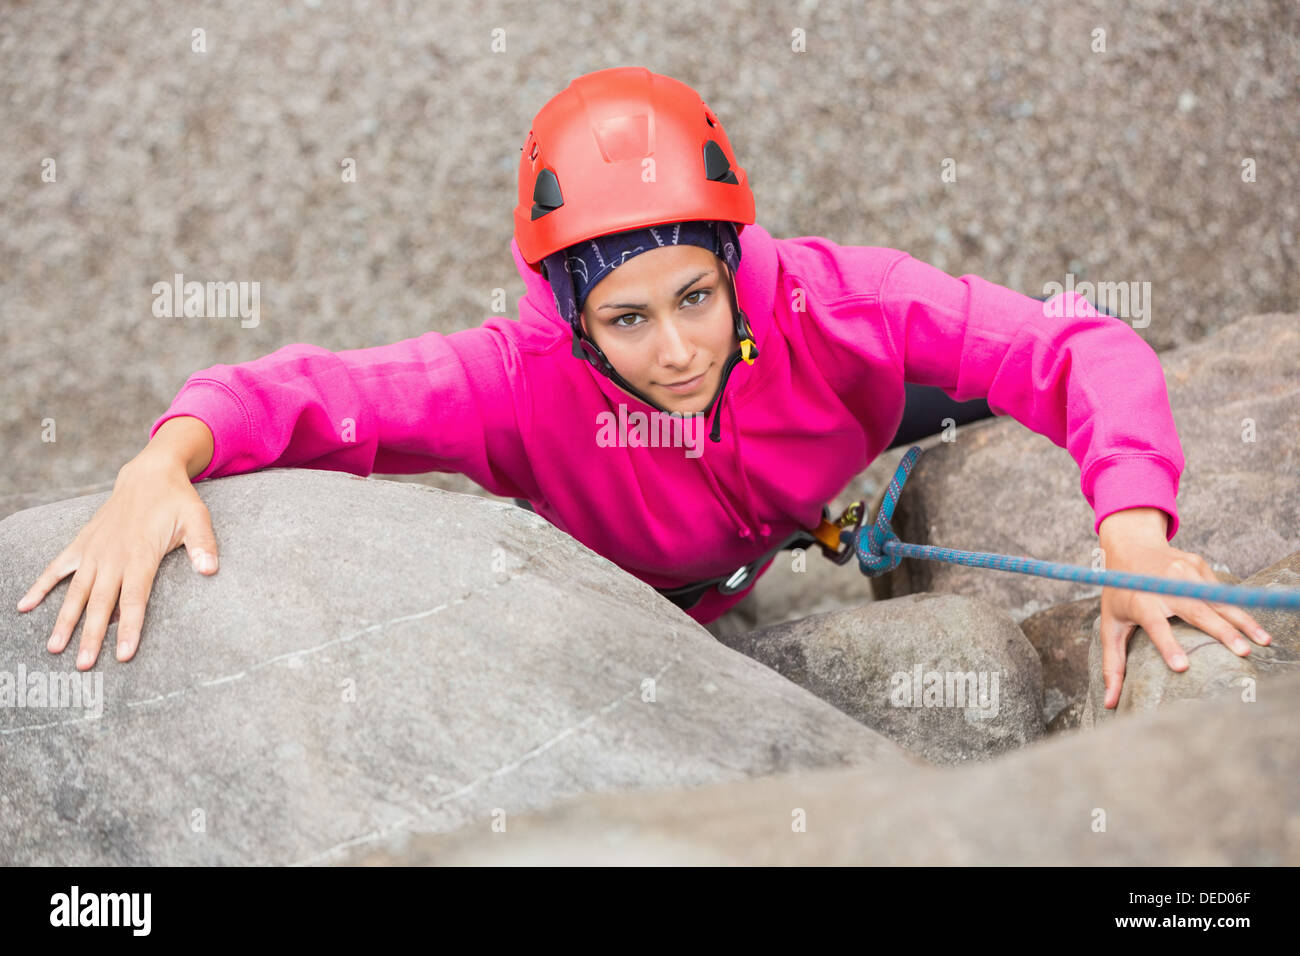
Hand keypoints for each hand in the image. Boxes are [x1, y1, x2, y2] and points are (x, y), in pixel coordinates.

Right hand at [15, 451, 220, 668]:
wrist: (149, 475)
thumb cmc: (177, 501)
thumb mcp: (198, 519)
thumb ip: (203, 546)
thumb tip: (210, 570)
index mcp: (141, 555)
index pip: (134, 598)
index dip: (129, 627)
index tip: (123, 654)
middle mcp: (113, 556)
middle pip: (100, 603)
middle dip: (92, 635)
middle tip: (83, 666)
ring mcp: (94, 550)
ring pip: (76, 591)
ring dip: (65, 620)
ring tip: (55, 649)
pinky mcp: (83, 544)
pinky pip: (57, 567)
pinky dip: (40, 585)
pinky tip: (24, 606)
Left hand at [1097, 508, 1270, 708]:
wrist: (1131, 547)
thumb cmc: (1120, 593)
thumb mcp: (1109, 624)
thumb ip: (1112, 664)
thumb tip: (1109, 703)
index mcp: (1140, 601)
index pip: (1155, 626)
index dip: (1167, 645)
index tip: (1182, 666)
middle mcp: (1164, 585)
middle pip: (1196, 611)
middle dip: (1222, 632)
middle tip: (1242, 653)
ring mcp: (1184, 572)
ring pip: (1218, 600)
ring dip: (1242, 620)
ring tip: (1262, 641)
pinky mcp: (1198, 565)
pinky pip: (1220, 592)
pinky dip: (1235, 608)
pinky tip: (1250, 626)